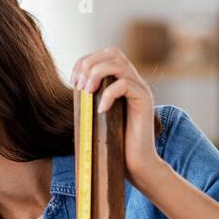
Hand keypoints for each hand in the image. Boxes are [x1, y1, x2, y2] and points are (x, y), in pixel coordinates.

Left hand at [70, 46, 166, 191]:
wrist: (138, 166)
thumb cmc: (116, 147)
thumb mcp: (98, 119)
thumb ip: (91, 102)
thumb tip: (73, 91)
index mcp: (122, 83)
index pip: (105, 55)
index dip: (86, 61)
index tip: (73, 81)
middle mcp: (133, 82)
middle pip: (113, 52)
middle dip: (90, 63)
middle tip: (79, 85)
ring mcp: (140, 89)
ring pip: (119, 63)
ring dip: (97, 73)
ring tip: (87, 92)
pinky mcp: (145, 101)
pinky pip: (126, 84)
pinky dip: (109, 94)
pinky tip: (101, 110)